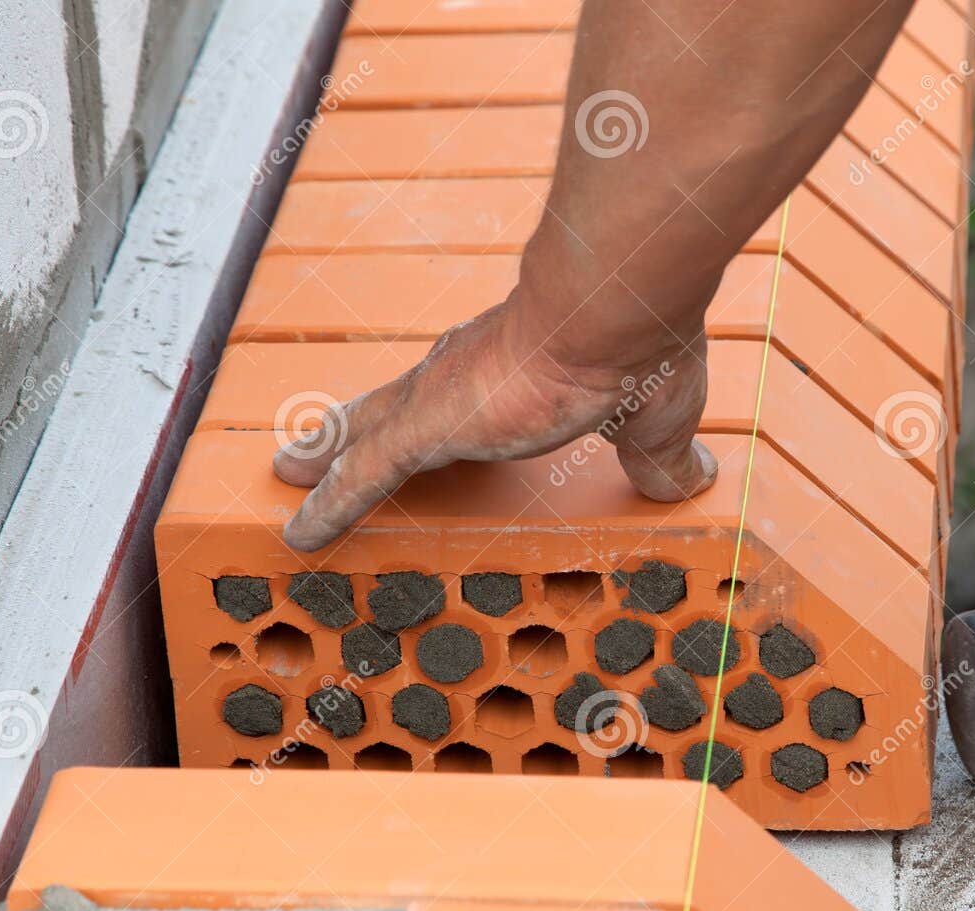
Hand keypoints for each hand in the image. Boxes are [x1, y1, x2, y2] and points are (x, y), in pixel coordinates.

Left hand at [273, 295, 715, 550]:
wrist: (612, 314)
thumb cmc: (637, 350)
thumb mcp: (655, 421)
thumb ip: (659, 457)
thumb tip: (689, 481)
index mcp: (516, 375)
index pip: (463, 401)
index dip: (435, 418)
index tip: (419, 431)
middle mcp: (463, 380)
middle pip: (394, 409)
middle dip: (352, 426)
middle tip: (312, 443)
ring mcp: (436, 402)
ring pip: (362, 436)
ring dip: (324, 455)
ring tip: (285, 471)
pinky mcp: (423, 428)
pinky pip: (360, 477)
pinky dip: (328, 506)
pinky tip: (297, 532)